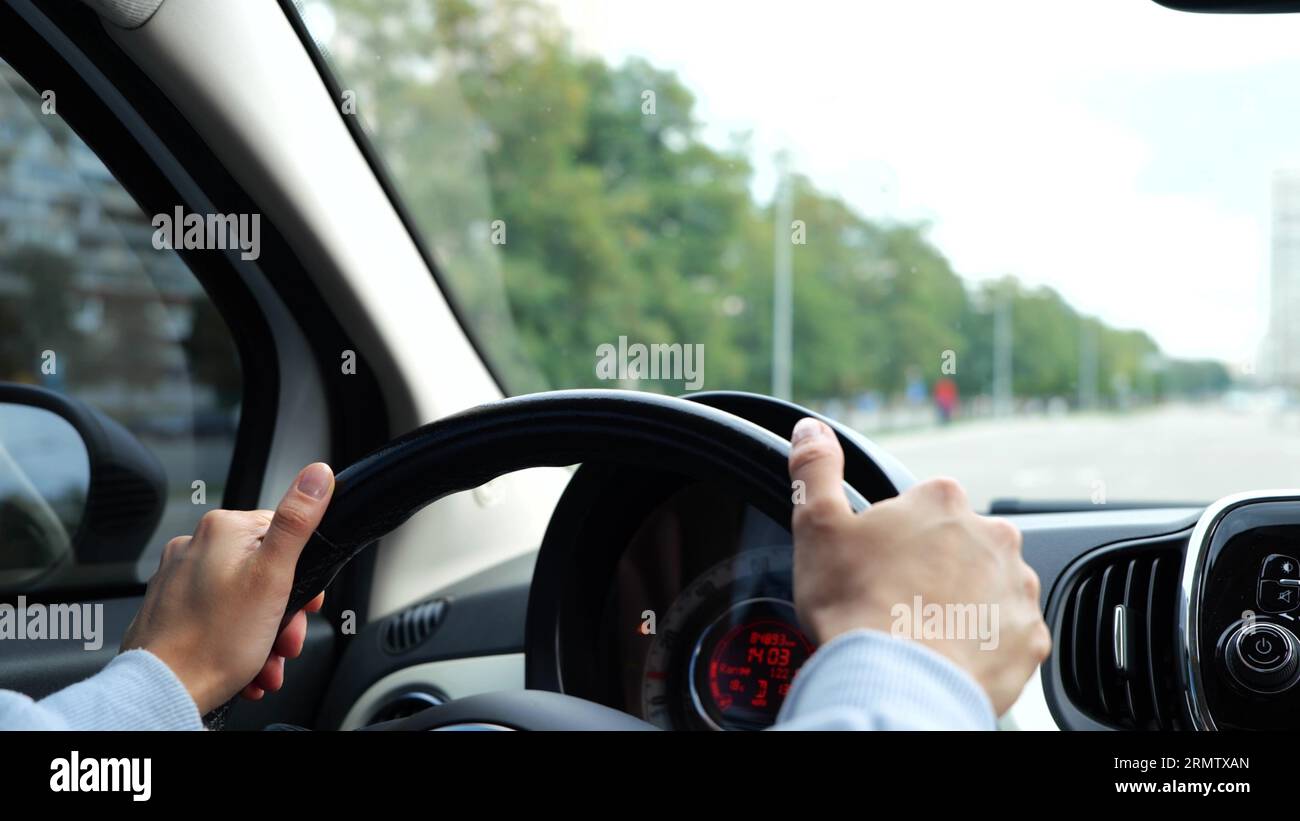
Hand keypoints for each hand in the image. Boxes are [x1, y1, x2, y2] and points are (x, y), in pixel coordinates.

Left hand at [122, 463, 334, 713]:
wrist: (163, 689)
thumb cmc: (214, 640)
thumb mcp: (273, 577)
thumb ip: (297, 521)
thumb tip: (317, 474)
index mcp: (223, 529)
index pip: (284, 534)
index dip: (302, 574)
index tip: (305, 604)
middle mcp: (195, 545)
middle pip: (263, 571)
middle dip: (282, 612)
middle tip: (285, 640)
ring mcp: (178, 576)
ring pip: (242, 598)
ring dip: (263, 632)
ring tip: (263, 660)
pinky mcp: (169, 606)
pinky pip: (217, 616)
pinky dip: (235, 639)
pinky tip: (243, 662)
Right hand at [787, 418, 1049, 714]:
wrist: (896, 683)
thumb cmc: (857, 605)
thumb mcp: (817, 526)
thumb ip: (815, 469)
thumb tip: (811, 429)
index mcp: (942, 502)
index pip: (921, 506)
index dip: (893, 536)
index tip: (876, 564)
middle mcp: (991, 536)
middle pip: (958, 544)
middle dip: (932, 566)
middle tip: (895, 600)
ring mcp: (1015, 588)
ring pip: (987, 586)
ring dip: (961, 602)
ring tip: (920, 632)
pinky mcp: (1029, 637)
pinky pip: (1007, 634)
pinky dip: (982, 643)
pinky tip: (947, 655)